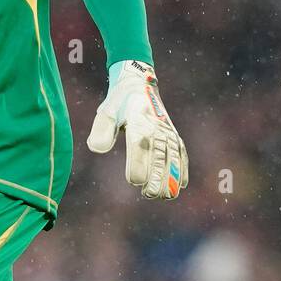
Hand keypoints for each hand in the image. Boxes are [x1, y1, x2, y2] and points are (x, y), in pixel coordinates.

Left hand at [87, 60, 187, 199]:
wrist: (139, 84)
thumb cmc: (118, 103)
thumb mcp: (106, 112)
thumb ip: (101, 130)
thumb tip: (97, 148)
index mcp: (138, 122)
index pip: (140, 147)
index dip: (139, 166)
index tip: (135, 182)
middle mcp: (156, 128)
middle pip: (159, 156)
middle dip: (157, 178)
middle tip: (151, 195)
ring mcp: (167, 131)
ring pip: (173, 157)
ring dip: (171, 177)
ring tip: (166, 196)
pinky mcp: (174, 134)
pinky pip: (181, 152)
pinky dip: (182, 168)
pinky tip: (181, 185)